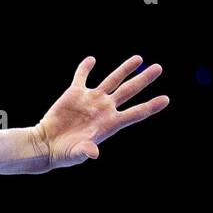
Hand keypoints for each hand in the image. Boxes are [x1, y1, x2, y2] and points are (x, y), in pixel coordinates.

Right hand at [32, 55, 168, 170]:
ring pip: (112, 80)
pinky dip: (86, 67)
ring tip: (139, 58)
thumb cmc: (64, 154)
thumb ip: (86, 151)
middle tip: (158, 68)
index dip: (151, 106)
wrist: (46, 145)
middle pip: (129, 91)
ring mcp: (91, 99)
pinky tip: (91, 60)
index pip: (136, 113)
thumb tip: (94, 153)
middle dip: (144, 79)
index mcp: (109, 124)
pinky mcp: (75, 93)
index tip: (166, 99)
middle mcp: (104, 109)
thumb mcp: (76, 154)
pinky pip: (82, 76)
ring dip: (125, 69)